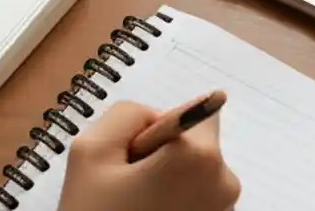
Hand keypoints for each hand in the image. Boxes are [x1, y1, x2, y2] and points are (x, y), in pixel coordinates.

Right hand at [60, 101, 240, 210]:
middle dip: (163, 157)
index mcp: (199, 156)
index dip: (160, 131)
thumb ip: (126, 115)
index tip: (134, 159)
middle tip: (127, 186)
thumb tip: (154, 118)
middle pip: (196, 146)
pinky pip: (196, 200)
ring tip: (134, 208)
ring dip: (167, 183)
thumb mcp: (90, 152)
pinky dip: (174, 204)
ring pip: (195, 175)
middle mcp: (224, 182)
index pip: (195, 113)